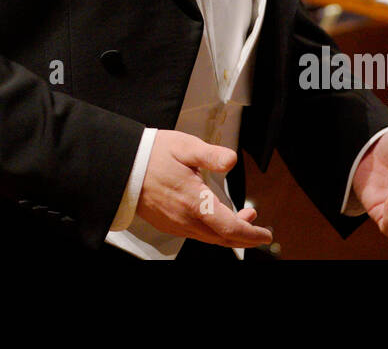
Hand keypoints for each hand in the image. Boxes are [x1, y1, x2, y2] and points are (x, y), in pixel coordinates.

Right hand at [135, 130, 272, 248]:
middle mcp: (186, 220)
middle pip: (223, 239)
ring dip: (228, 233)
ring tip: (240, 215)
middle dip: (244, 236)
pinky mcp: (167, 223)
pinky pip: (195, 234)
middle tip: (257, 226)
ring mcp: (175, 224)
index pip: (231, 228)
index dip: (252, 234)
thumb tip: (232, 161)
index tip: (266, 234)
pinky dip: (212, 231)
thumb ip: (211, 155)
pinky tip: (213, 216)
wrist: (121, 166)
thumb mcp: (185, 147)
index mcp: (194, 202)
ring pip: (209, 238)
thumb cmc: (152, 155)